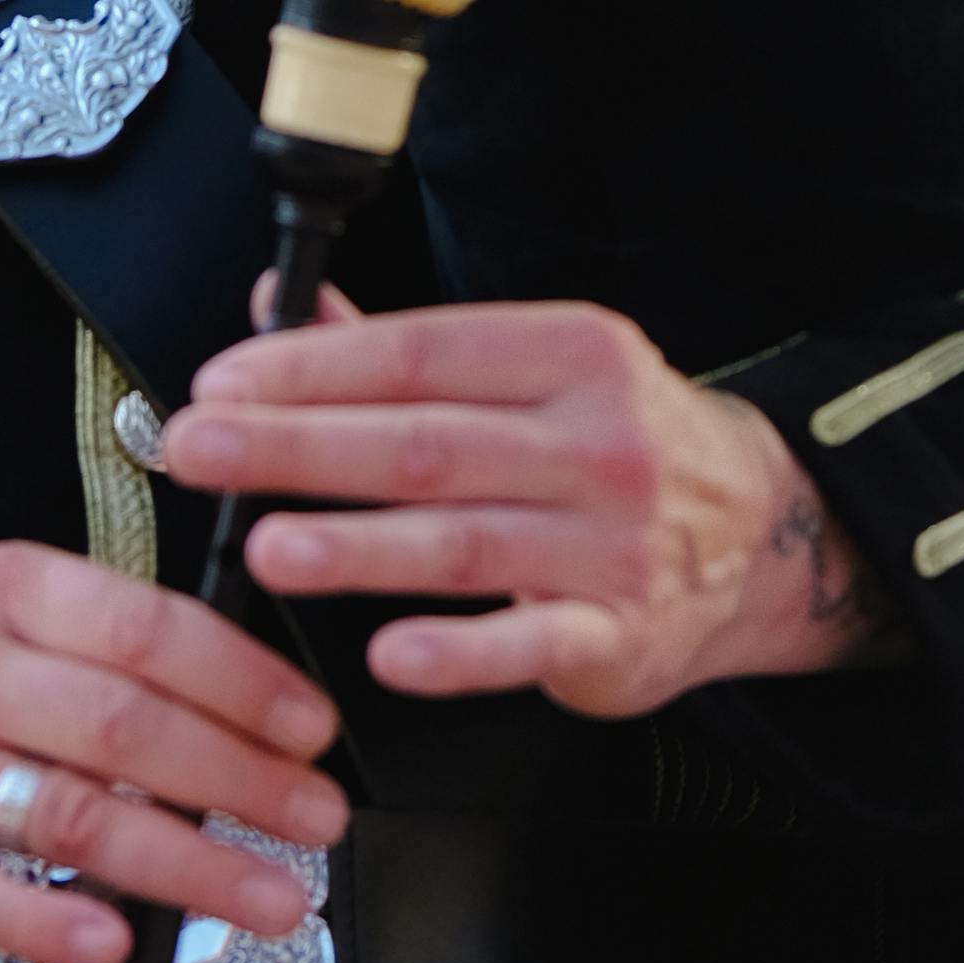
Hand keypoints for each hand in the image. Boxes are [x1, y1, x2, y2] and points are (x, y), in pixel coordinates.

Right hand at [0, 546, 344, 962]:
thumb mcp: (11, 626)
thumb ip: (119, 651)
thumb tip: (264, 712)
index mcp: (2, 592)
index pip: (144, 627)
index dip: (243, 682)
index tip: (314, 730)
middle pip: (122, 725)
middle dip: (240, 778)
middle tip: (317, 818)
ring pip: (70, 816)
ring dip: (187, 863)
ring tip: (268, 897)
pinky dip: (54, 925)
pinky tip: (121, 944)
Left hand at [159, 297, 884, 713]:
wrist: (762, 537)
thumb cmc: (620, 449)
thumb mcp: (535, 373)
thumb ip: (406, 351)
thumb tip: (281, 308)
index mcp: (569, 353)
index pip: (419, 353)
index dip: (310, 369)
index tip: (222, 384)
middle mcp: (596, 440)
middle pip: (425, 441)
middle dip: (298, 446)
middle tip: (201, 451)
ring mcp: (613, 541)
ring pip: (464, 542)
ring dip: (358, 545)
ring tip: (268, 546)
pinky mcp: (621, 634)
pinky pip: (530, 644)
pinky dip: (460, 653)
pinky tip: (392, 654)